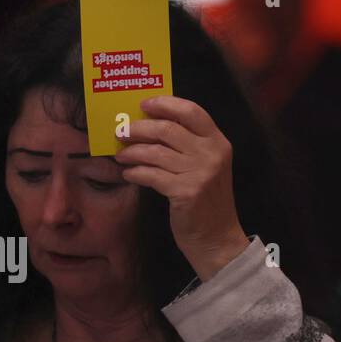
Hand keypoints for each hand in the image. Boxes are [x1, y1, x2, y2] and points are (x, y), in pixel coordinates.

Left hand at [115, 96, 250, 280]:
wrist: (217, 237)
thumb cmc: (207, 200)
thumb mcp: (207, 166)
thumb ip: (189, 146)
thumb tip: (150, 126)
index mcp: (219, 142)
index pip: (193, 111)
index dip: (166, 104)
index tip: (144, 104)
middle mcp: (212, 154)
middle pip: (168, 128)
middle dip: (139, 127)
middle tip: (121, 131)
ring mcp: (200, 173)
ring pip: (155, 151)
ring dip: (132, 152)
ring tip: (121, 156)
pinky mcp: (186, 191)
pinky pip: (151, 175)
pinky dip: (135, 172)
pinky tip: (129, 174)